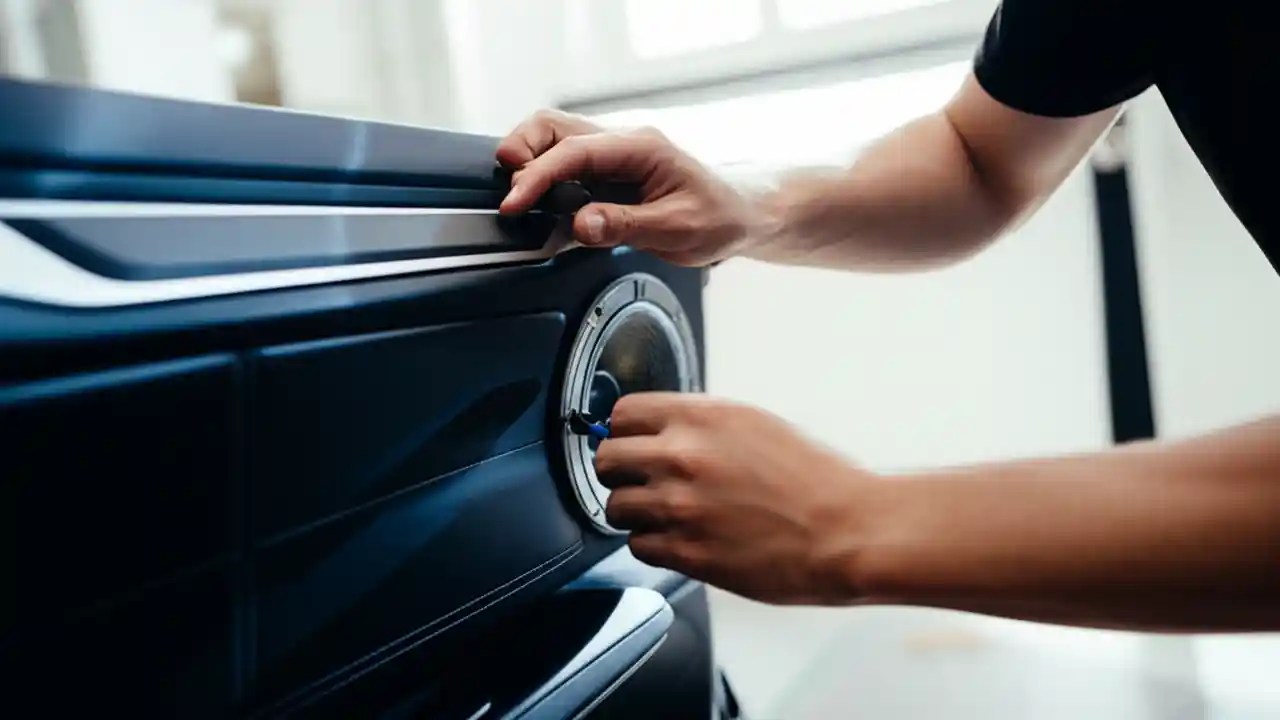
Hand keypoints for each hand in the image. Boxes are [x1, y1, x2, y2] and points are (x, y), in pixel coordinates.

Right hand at [496, 109, 756, 265]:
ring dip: (529, 165)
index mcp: (640, 147)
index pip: (574, 152)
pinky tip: (541, 209)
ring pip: (553, 140)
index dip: (537, 176)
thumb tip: (579, 223)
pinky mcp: (606, 174)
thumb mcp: (678, 229)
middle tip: (512, 196)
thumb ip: (625, 225)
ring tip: (523, 202)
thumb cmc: (718, 216)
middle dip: (522, 153)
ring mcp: (611, 156)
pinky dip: (543, 181)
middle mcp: (621, 143)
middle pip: (552, 126)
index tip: (515, 203)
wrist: (741, 214)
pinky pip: (563, 165)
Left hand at [594, 393, 877, 603]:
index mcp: (701, 418)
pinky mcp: (686, 552)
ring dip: (633, 511)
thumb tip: (662, 431)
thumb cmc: (814, 480)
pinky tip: (678, 540)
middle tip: (637, 481)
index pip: (622, 414)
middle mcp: (683, 458)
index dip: (623, 431)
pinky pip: (637, 546)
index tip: (629, 442)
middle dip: (619, 471)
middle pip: (606, 459)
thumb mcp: (755, 425)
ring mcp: (680, 507)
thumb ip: (702, 426)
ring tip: (663, 515)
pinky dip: (651, 544)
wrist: (846, 530)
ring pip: (615, 506)